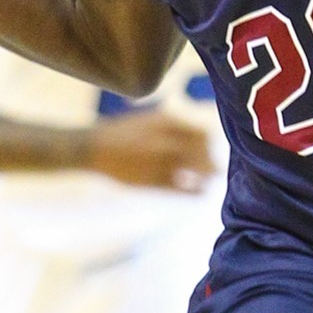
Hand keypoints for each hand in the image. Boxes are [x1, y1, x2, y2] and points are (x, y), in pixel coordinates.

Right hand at [86, 111, 215, 191]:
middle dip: (211, 161)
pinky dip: (195, 191)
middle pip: (202, 153)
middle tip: (216, 170)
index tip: (210, 150)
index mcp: (167, 122)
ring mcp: (159, 161)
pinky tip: (200, 192)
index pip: (202, 134)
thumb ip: (177, 126)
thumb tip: (206, 136)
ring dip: (206, 176)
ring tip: (210, 181)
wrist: (95, 147)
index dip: (210, 144)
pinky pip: (181, 188)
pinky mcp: (151, 181)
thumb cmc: (128, 132)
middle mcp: (165, 141)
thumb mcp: (152, 120)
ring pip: (195, 171)